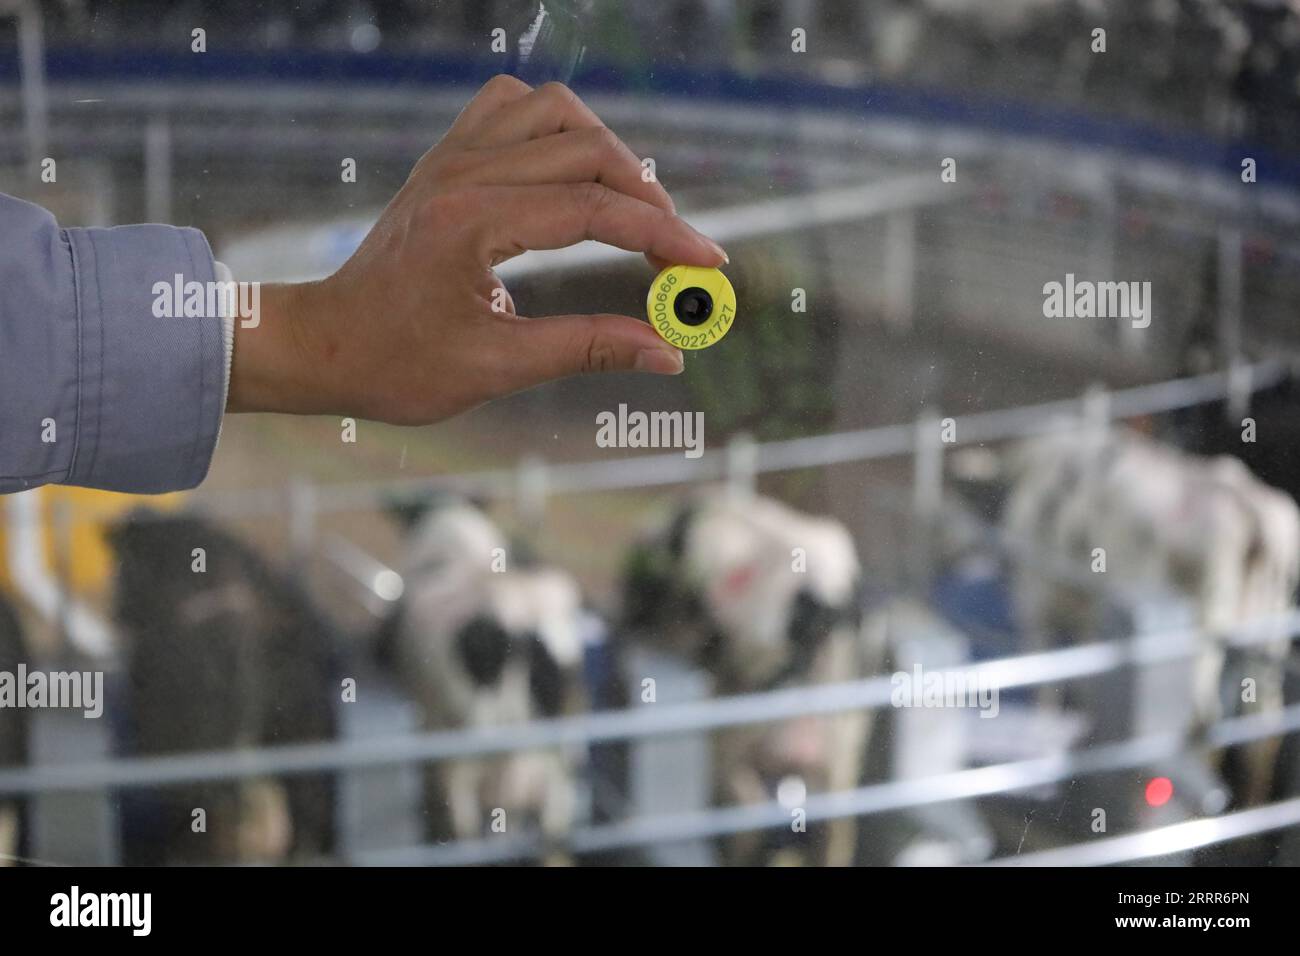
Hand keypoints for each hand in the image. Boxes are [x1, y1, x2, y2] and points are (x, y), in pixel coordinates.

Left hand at [228, 75, 727, 423]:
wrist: (326, 342)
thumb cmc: (397, 364)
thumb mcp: (497, 368)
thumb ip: (588, 349)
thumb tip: (668, 354)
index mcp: (470, 223)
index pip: (591, 209)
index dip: (662, 235)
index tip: (709, 264)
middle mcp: (461, 173)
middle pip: (586, 150)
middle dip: (648, 199)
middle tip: (676, 255)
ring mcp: (451, 156)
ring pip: (555, 110)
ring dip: (607, 152)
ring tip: (633, 210)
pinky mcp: (447, 156)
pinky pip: (514, 104)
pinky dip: (558, 127)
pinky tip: (575, 171)